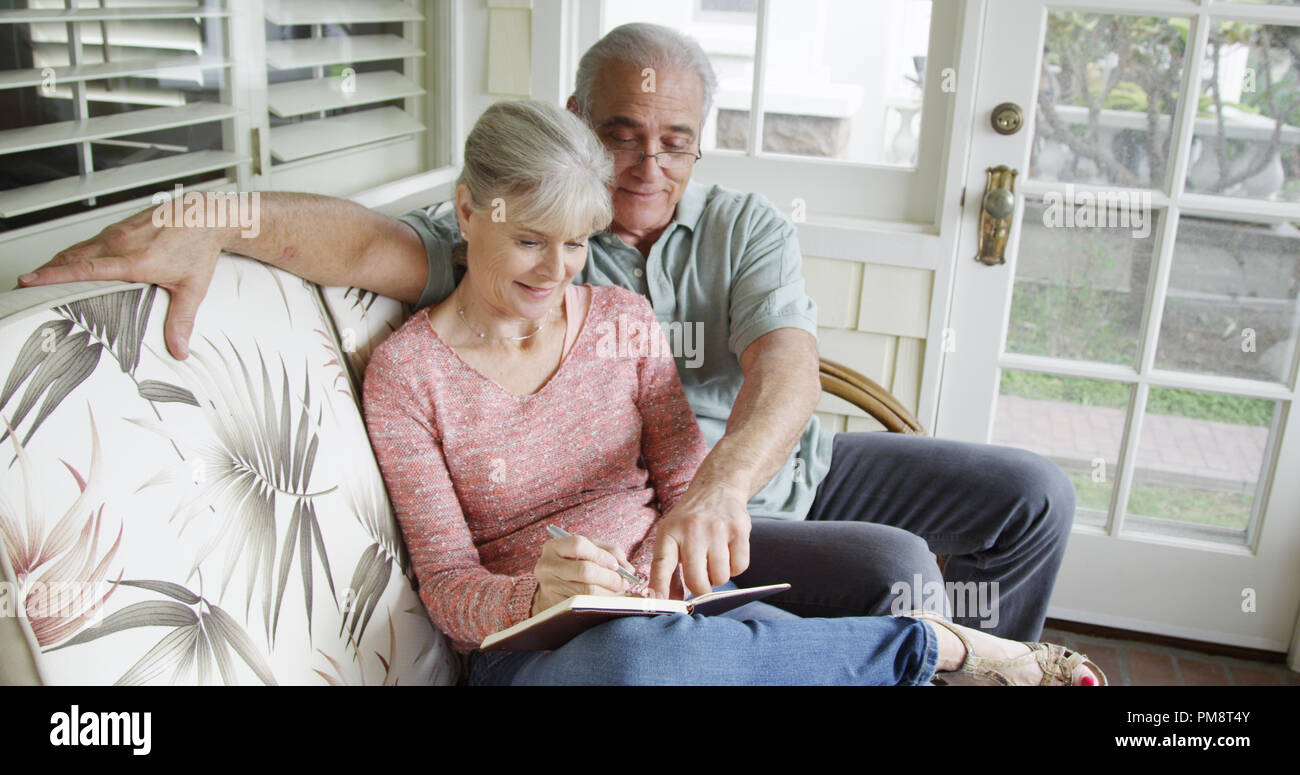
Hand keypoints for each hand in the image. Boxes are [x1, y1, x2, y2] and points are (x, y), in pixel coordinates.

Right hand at [14, 206, 226, 359]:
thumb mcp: (193, 288)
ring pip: (77, 249)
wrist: (206, 215)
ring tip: (37, 280)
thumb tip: (179, 348)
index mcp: (135, 260)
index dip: (56, 276)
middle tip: (24, 288)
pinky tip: (65, 265)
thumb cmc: (198, 247)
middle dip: (44, 273)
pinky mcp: (117, 228)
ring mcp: (117, 233)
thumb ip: (182, 320)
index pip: (86, 270)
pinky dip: (71, 254)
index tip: (31, 281)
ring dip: (55, 263)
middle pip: (71, 259)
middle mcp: (120, 243)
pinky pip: (87, 243)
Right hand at [531, 534, 638, 616]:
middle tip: (624, 582)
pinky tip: (607, 599)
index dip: (601, 555)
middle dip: (610, 577)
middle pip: (584, 570)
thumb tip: (628, 569)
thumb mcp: (588, 552)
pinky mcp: (555, 604)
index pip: (579, 545)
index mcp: (554, 547)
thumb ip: (609, 552)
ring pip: (587, 590)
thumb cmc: (574, 565)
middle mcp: (547, 566)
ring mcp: (549, 586)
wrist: (552, 588)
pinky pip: (584, 604)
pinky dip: (601, 603)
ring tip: (618, 591)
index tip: (616, 565)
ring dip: (609, 592)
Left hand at [649, 480, 750, 599]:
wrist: (717, 487)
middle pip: (696, 580)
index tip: (660, 605)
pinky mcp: (739, 530)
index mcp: (670, 532)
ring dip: (718, 577)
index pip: (662, 564)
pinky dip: (734, 567)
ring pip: (720, 577)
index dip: (660, 587)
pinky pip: (739, 567)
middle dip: (700, 589)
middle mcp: (692, 530)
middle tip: (701, 579)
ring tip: (714, 560)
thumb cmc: (690, 520)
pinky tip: (728, 553)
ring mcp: (717, 530)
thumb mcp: (672, 537)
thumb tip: (671, 602)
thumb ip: (669, 570)